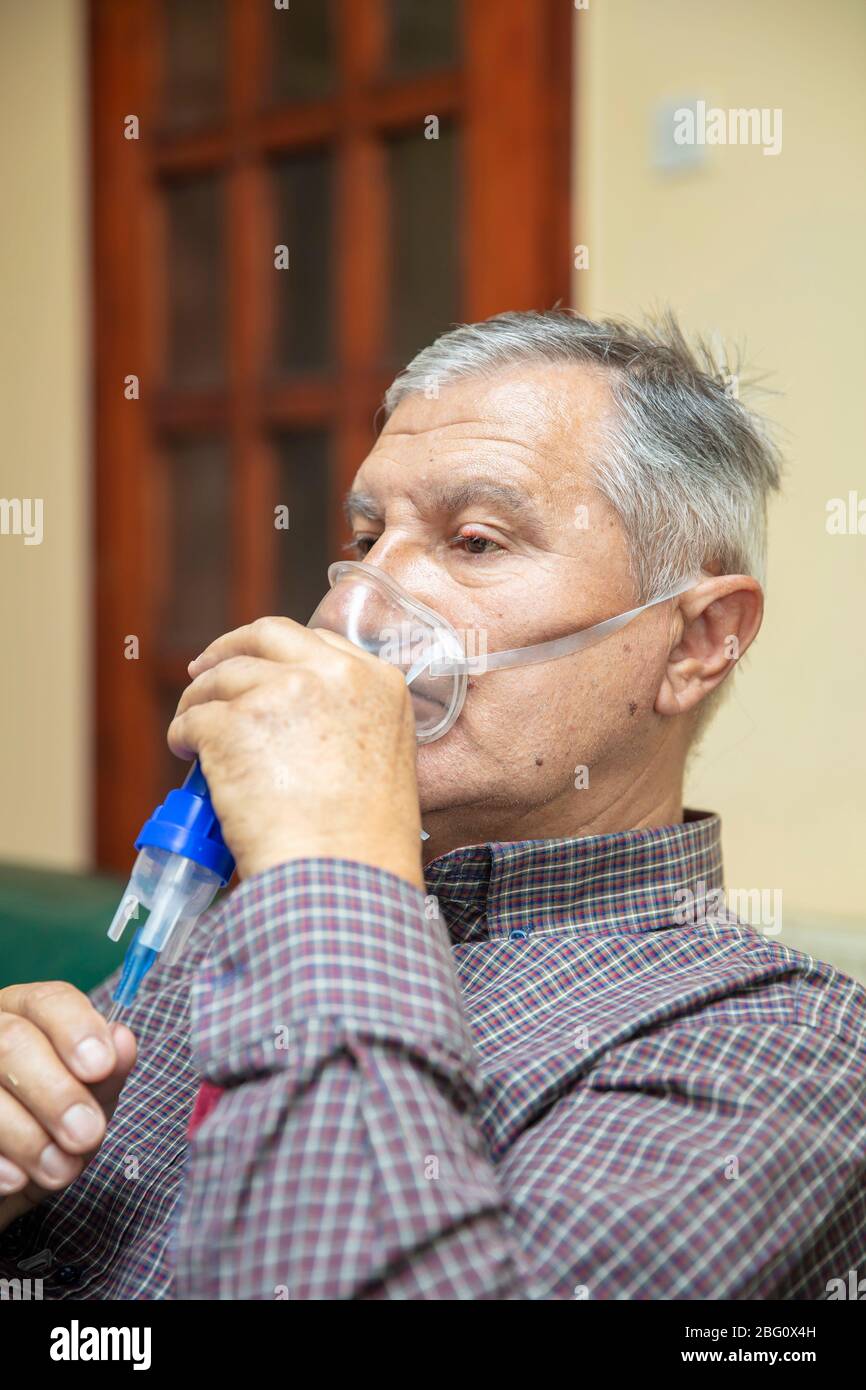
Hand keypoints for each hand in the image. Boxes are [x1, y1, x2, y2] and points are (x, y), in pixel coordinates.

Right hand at [0, 982, 136, 1233]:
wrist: (11, 1179)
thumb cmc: (53, 1129)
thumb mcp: (88, 1102)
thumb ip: (107, 1074)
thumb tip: (123, 1040)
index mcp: (28, 1014)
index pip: (50, 1002)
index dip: (77, 1030)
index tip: (101, 1067)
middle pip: (12, 1041)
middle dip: (56, 1092)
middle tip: (87, 1135)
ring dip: (29, 1137)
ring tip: (61, 1171)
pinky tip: (16, 1179)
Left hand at [169, 617, 423, 887]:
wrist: (343, 875)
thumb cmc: (365, 842)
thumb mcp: (385, 759)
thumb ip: (349, 721)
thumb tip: (295, 723)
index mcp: (378, 682)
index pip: (317, 642)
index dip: (279, 654)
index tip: (259, 667)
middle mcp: (332, 674)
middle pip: (265, 636)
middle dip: (230, 649)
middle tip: (205, 670)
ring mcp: (281, 693)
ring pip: (221, 678)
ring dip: (199, 700)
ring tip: (192, 731)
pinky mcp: (233, 724)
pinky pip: (193, 718)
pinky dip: (182, 734)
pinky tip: (186, 753)